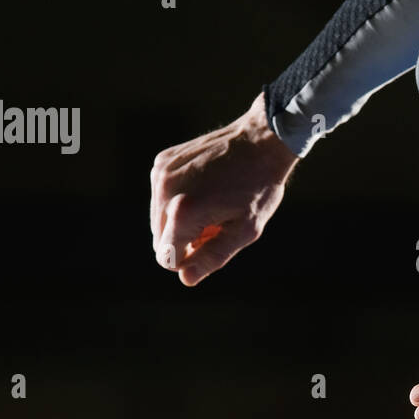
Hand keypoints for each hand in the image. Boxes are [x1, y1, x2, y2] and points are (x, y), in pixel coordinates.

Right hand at [149, 92, 300, 285]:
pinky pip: (161, 195)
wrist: (260, 140)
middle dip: (185, 239)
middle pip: (160, 239)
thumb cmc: (258, 188)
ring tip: (212, 204)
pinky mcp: (162, 162)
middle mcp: (164, 192)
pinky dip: (177, 199)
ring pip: (158, 218)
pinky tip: (204, 186)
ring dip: (181, 220)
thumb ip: (213, 257)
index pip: (166, 258)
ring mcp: (161, 174)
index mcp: (183, 212)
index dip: (189, 259)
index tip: (213, 242)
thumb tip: (185, 279)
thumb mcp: (245, 230)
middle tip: (217, 222)